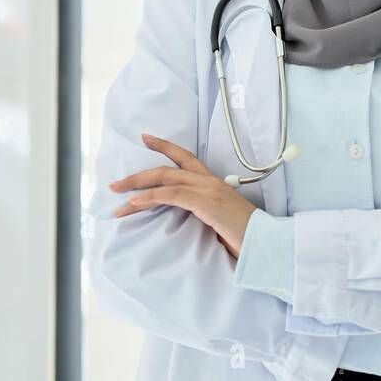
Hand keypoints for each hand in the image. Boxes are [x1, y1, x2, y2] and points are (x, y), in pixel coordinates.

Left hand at [109, 133, 255, 259]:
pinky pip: (171, 195)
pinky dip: (149, 197)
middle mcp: (210, 181)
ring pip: (164, 179)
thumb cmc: (245, 236)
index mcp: (214, 183)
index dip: (164, 146)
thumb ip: (203, 213)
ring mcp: (208, 190)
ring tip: (116, 196)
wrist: (266, 242)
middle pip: (167, 168)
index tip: (145, 138)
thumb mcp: (219, 220)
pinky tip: (134, 203)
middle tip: (115, 184)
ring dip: (136, 187)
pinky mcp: (206, 202)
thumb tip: (183, 218)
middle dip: (137, 175)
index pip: (186, 157)